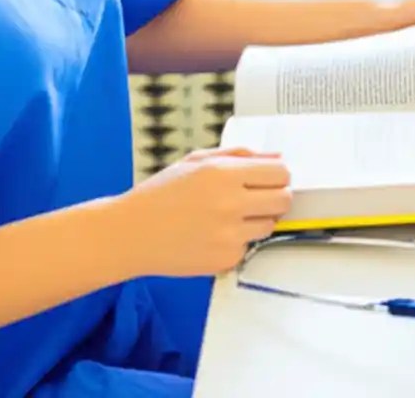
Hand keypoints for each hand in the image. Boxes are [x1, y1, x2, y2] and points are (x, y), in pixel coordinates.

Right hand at [109, 146, 290, 277]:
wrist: (130, 234)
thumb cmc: (161, 195)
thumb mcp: (197, 162)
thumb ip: (240, 156)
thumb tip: (277, 157)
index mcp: (224, 174)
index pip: (281, 173)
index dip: (278, 175)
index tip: (269, 179)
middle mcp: (230, 204)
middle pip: (284, 200)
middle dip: (275, 197)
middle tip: (255, 198)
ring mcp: (229, 234)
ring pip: (270, 225)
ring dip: (257, 220)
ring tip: (226, 217)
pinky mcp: (226, 259)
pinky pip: (249, 246)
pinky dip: (237, 241)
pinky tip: (212, 235)